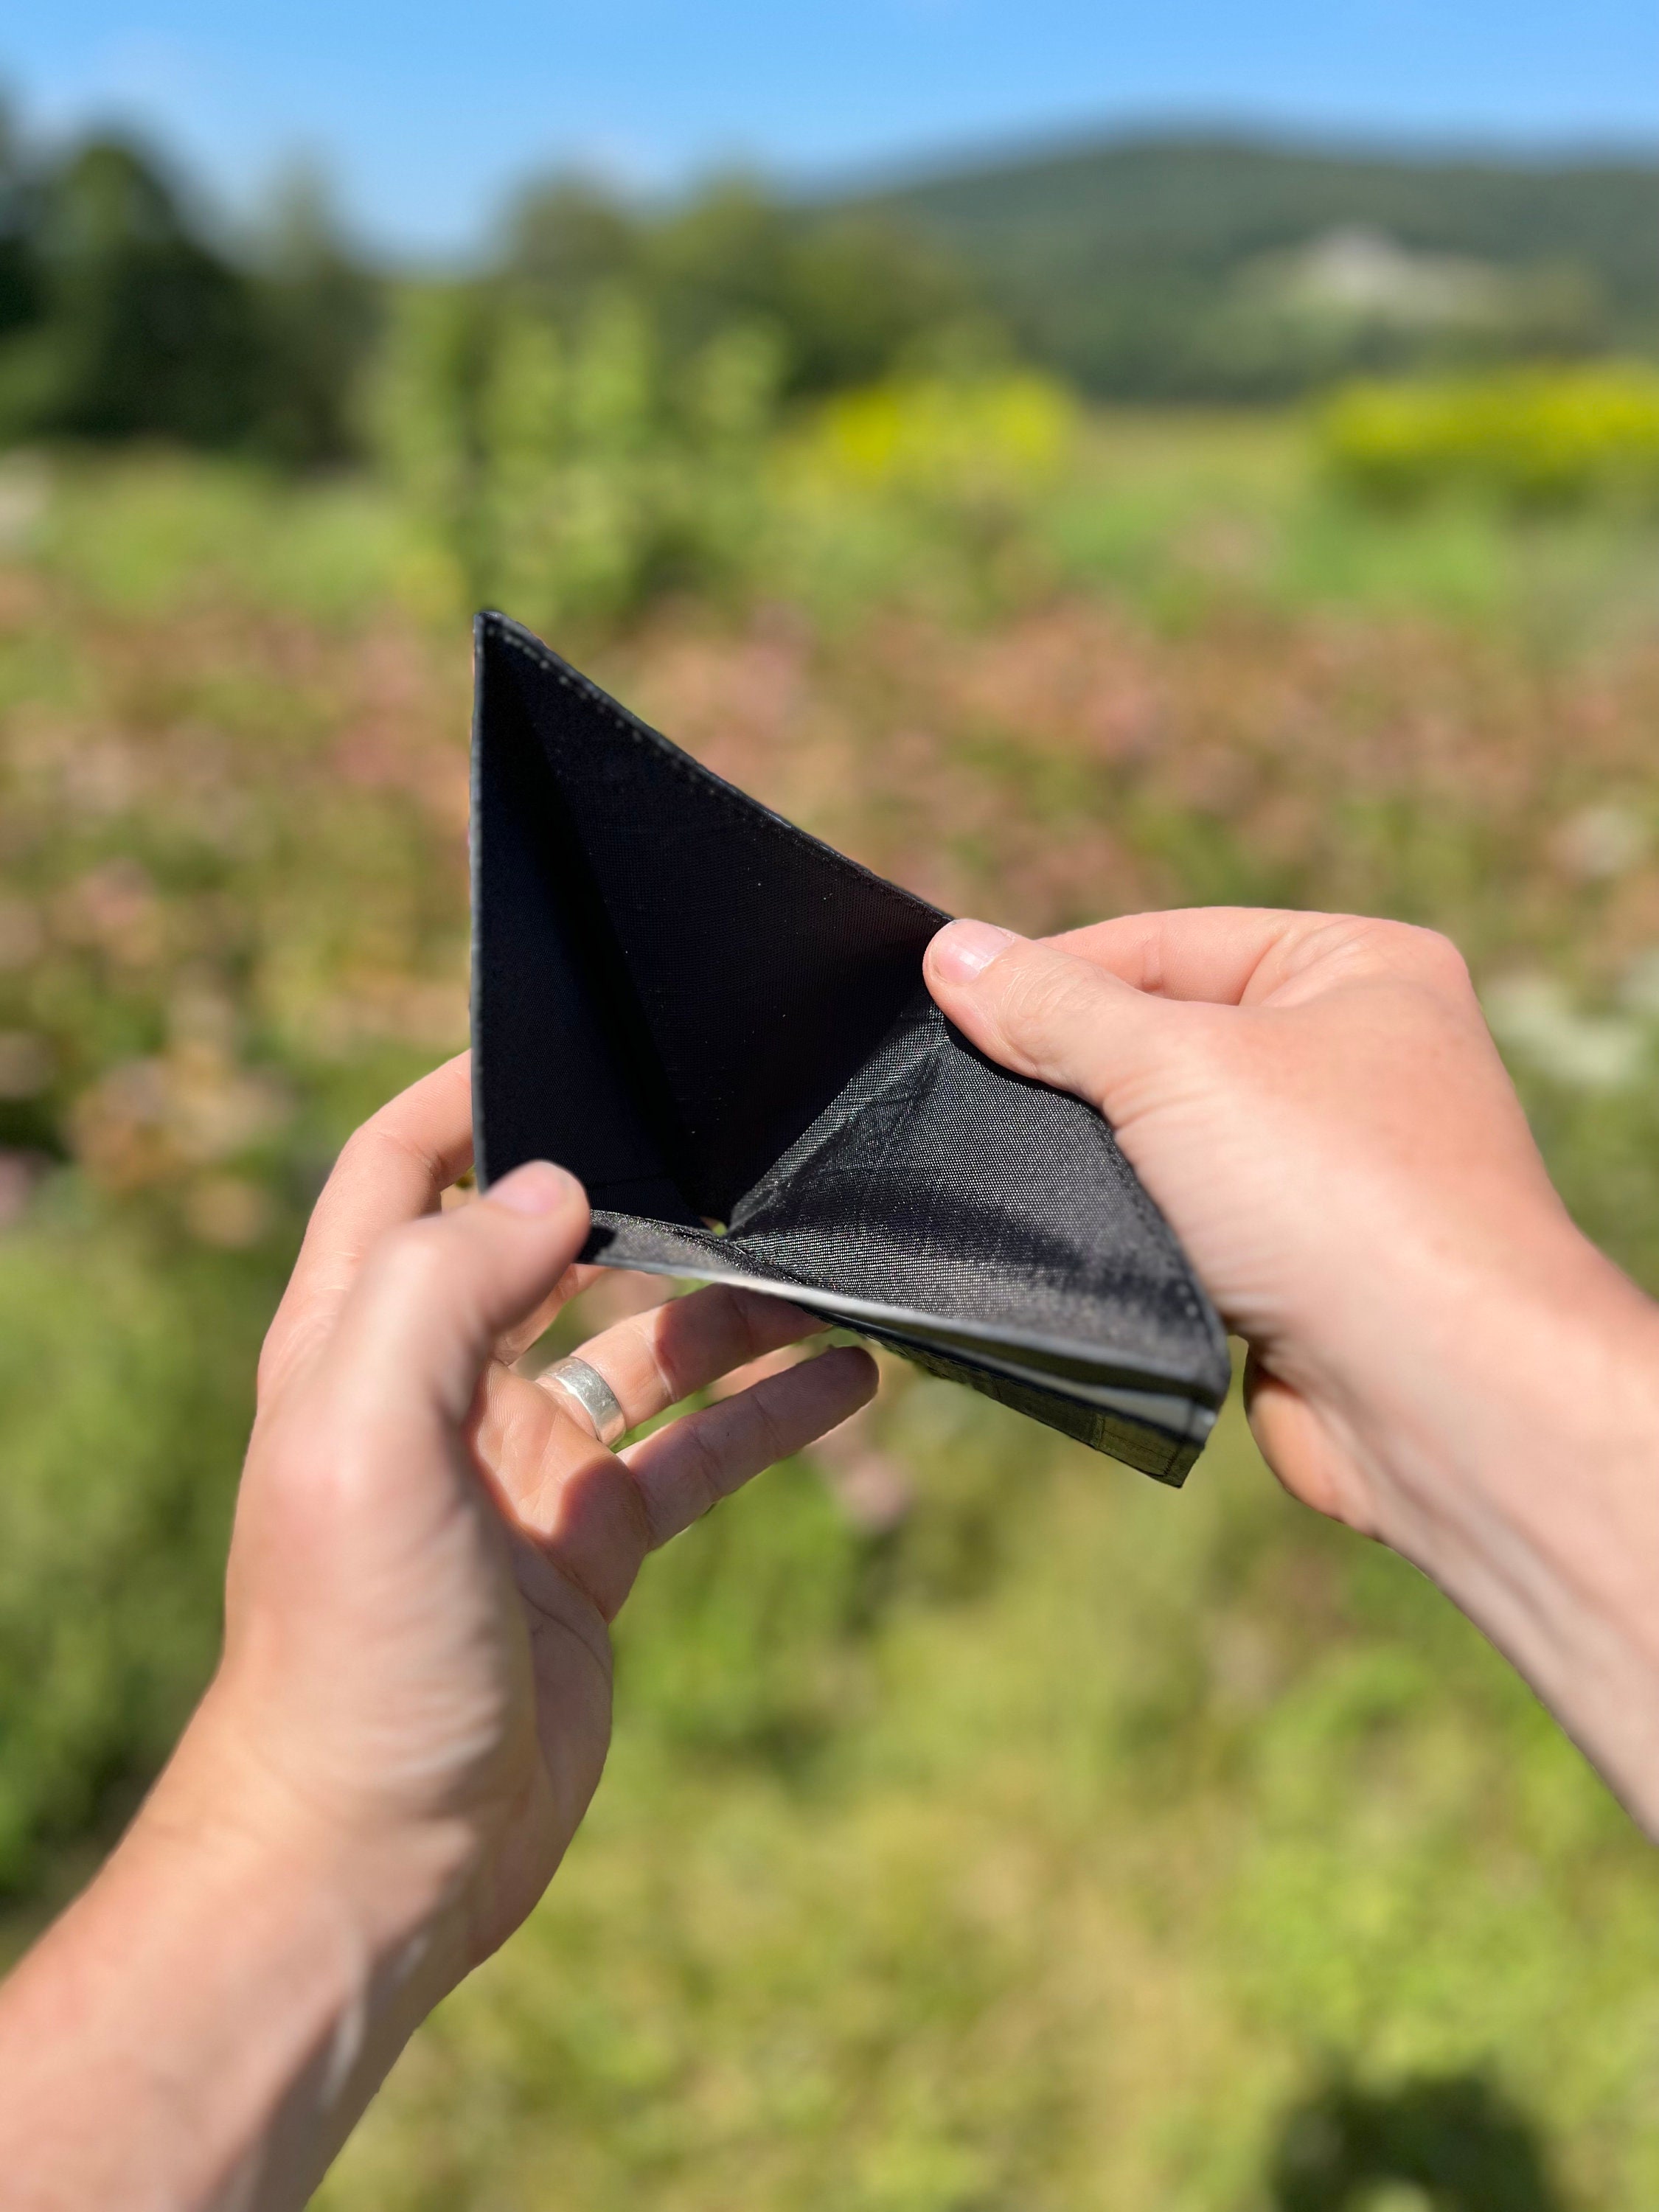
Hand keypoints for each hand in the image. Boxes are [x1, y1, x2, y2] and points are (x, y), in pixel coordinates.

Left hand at [191, 1049, 876, 1967]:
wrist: (383, 1851)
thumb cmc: (356, 1642)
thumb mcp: (367, 1434)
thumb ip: (445, 1286)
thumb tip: (558, 1187)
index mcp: (355, 1341)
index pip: (400, 1170)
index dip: (468, 1094)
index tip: (567, 1041)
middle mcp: (438, 1389)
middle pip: (545, 1244)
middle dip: (639, 1195)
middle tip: (744, 1151)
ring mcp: (522, 1470)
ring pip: (645, 1346)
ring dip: (732, 1305)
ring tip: (834, 1271)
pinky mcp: (592, 1548)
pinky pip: (695, 1452)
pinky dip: (769, 1413)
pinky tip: (854, 1378)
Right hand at [926, 910, 1658, 1826]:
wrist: (1441, 1397)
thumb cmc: (1339, 1199)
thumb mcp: (1174, 1065)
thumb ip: (1055, 1007)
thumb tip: (952, 950)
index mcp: (1359, 967)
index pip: (1166, 941)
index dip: (1054, 971)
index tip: (947, 1002)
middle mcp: (1359, 1057)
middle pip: (1162, 1038)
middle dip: (1073, 1073)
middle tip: (966, 1093)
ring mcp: (1333, 1169)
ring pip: (1167, 1143)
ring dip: (1099, 1167)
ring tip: (1014, 1175)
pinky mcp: (1300, 1268)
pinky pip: (1184, 1229)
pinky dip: (1131, 1239)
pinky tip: (1073, 1249)